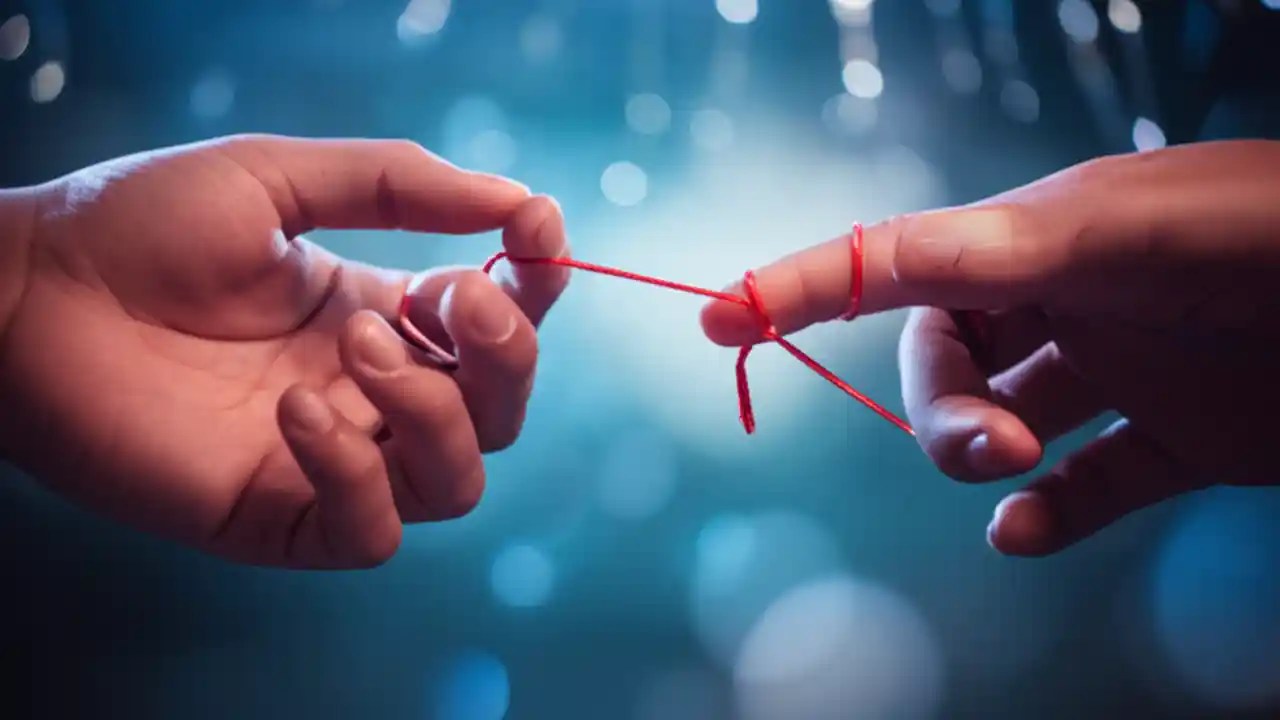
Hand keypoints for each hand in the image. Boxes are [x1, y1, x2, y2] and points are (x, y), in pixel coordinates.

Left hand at [0, 135, 569, 567]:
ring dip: (432, 410)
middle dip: (503, 354)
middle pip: (500, 412)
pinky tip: (292, 410)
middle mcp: (371, 395)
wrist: (22, 289)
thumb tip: (520, 198)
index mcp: (383, 315)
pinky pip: (370, 534)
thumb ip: (398, 183)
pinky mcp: (275, 518)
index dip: (539, 287)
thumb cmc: (139, 225)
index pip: (500, 325)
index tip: (537, 234)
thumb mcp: (280, 176)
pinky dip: (356, 475)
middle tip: (440, 296)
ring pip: (457, 484)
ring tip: (349, 346)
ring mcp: (329, 461)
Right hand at [701, 140, 1279, 556]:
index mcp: (1045, 233)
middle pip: (948, 355)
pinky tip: (1033, 530)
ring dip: (981, 452)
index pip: (897, 257)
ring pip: (1009, 415)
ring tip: (1012, 474)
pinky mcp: (1185, 438)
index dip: (801, 286)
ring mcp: (1128, 369)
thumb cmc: (1269, 238)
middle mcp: (1074, 297)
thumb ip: (995, 249)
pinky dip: (1054, 513)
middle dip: (935, 402)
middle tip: (986, 446)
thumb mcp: (1121, 232)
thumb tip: (869, 259)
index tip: (717, 321)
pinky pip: (1094, 482)